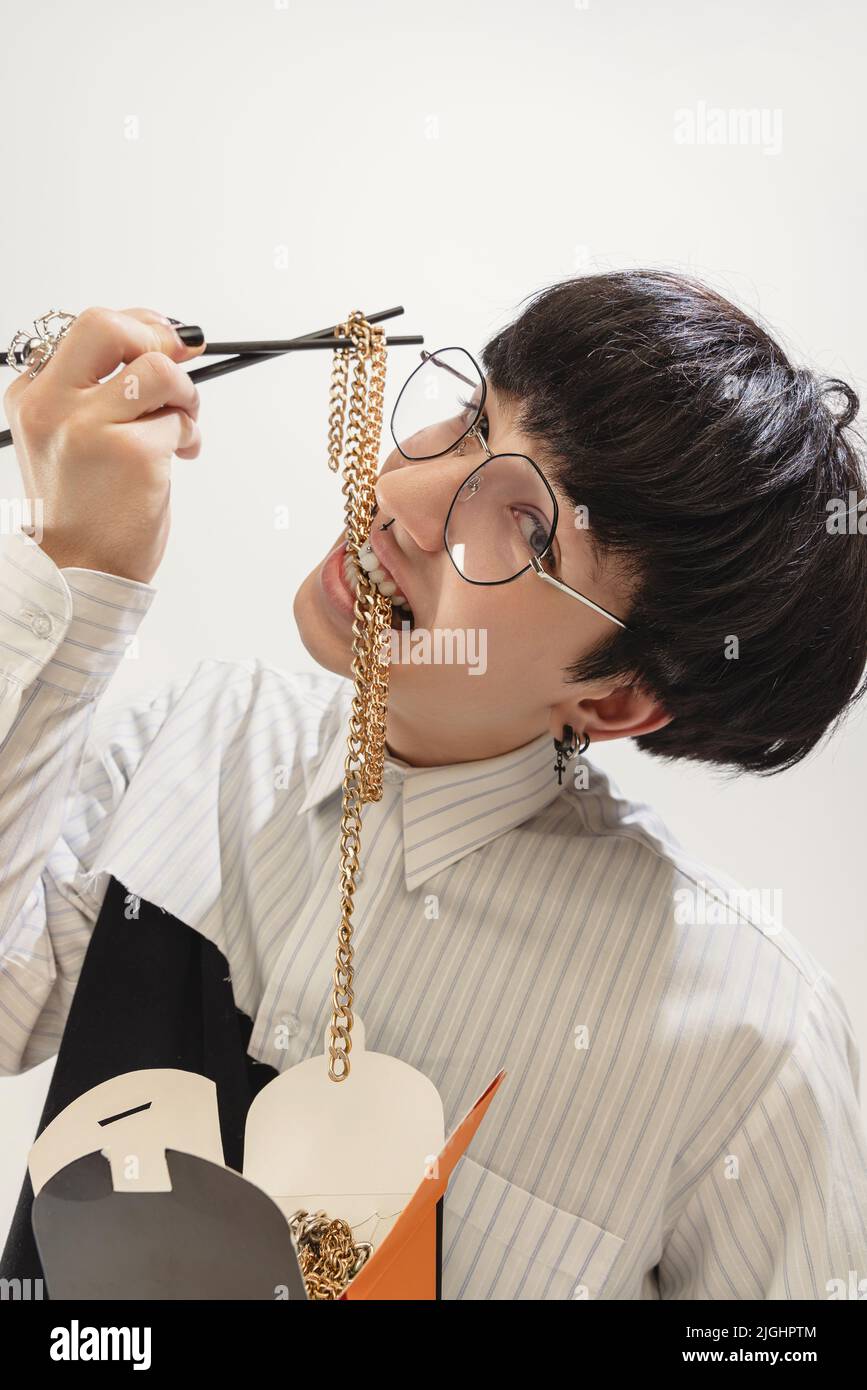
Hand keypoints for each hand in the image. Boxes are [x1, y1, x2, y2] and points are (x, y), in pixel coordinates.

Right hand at [2, 306, 205, 582]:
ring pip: (156, 369)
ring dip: (185, 392)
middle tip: (180, 362)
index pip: (85, 331)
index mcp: (31, 397)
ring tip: (183, 423)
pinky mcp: (132, 453)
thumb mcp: (70, 439)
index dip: (135, 328)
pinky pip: (178, 419)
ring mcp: (89, 427)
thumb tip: (167, 341)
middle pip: (107, 324)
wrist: (80, 571)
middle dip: (155, 336)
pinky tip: (183, 456)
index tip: (163, 342)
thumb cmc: (84, 509)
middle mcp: (51, 405)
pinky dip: (191, 434)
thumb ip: (100, 390)